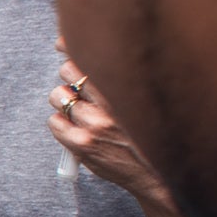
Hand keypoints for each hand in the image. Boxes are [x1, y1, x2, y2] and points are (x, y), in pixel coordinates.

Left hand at [48, 60, 191, 216]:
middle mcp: (112, 99)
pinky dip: (60, 123)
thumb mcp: (150, 97)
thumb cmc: (153, 133)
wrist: (161, 173)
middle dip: (70, 78)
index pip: (89, 53)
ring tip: (77, 110)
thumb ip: (126, 77)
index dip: (72, 45)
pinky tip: (73, 129)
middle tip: (79, 90)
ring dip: (63, 100)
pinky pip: (55, 122)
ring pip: (58, 96)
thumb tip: (95, 56)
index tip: (62, 43)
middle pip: (68, 70)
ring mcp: (95, 122)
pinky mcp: (83, 143)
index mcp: (129, 83)